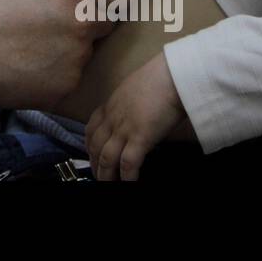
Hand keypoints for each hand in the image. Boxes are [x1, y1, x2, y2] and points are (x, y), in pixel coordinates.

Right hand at [0, 0, 130, 109]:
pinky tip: (28, 60)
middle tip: (50, 14)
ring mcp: (76, 62)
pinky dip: (58, 68)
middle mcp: (83, 30)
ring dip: (72, 43)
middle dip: (91, 15)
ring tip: (32, 39)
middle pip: (110, 19)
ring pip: (89, 48)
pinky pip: (73, 73)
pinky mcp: (66, 88)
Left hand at [86, 53, 187, 180]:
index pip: (91, 128)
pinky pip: (128, 163)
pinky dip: (126, 177)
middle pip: (95, 146)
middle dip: (94, 164)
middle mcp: (112, 118)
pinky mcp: (140, 138)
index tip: (90, 155)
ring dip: (106, 175)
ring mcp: (124, 128)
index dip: (88, 145)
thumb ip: (129, 103)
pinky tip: (128, 184)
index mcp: (111, 104)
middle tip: (98, 177)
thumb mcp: (135, 88)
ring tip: (108, 185)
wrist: (172, 75)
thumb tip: (135, 113)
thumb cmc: (160, 77)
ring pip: (106, 158)